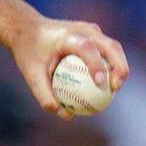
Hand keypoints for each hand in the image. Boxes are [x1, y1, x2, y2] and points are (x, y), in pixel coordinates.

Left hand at [9, 17, 129, 119]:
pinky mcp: (94, 35)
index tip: (100, 83)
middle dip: (119, 67)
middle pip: (111, 46)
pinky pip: (107, 51)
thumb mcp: (31, 74)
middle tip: (115, 89)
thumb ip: (45, 94)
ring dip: (119, 67)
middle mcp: (83, 30)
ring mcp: (91, 30)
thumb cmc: (28, 52)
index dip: (97, 64)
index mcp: (67, 35)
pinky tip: (107, 85)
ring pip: (113, 48)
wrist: (26, 29)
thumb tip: (66, 115)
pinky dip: (111, 65)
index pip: (87, 48)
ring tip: (114, 89)